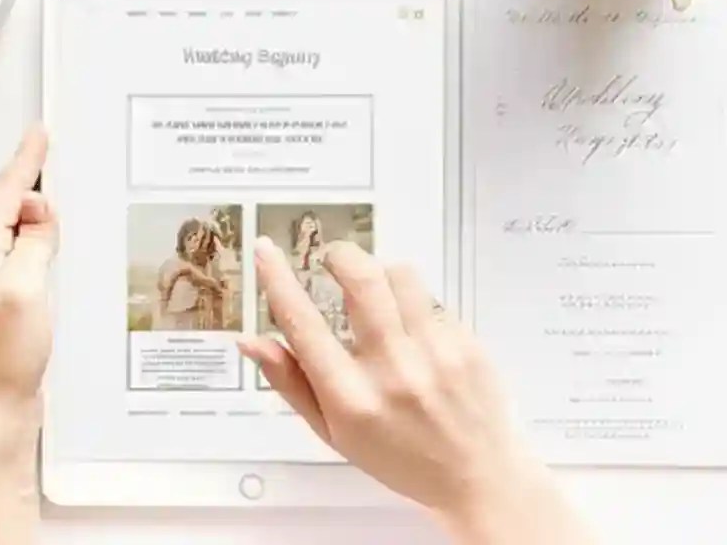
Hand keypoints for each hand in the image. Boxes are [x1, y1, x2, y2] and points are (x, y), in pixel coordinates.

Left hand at [0, 125, 55, 544]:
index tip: (38, 134)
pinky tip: (43, 268)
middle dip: (33, 204)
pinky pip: (8, 258)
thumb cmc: (4, 358)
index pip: (3, 192)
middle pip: (4, 210)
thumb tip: (39, 212)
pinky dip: (29, 255)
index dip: (26, 161)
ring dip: (34, 235)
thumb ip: (35, 239)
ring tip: (52, 258)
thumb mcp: (29, 286)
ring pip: (8, 235)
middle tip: (60, 211)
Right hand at [241, 238, 594, 544]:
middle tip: (332, 259)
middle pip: (361, 281)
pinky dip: (413, 304)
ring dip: (379, 274)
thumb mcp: (332, 433)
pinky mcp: (467, 344)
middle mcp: (393, 371)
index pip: (304, 325)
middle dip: (340, 255)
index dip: (278, 281)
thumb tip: (250, 341)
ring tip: (376, 295)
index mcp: (350, 399)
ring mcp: (436, 354)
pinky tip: (415, 332)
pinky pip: (431, 299)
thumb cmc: (396, 456)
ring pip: (400, 276)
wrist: (476, 477)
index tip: (265, 250)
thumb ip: (291, 384)